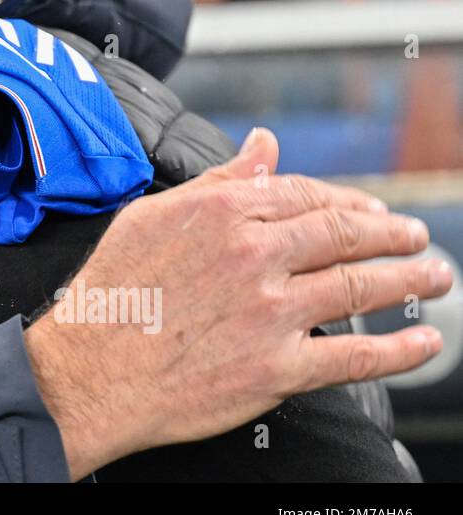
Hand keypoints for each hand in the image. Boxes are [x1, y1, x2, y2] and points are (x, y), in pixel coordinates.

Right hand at [25, 128, 451, 479]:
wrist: (86, 369)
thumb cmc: (110, 292)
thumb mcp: (153, 215)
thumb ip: (218, 180)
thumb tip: (262, 146)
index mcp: (223, 211)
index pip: (306, 195)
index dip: (347, 200)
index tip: (369, 208)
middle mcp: (253, 254)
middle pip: (345, 234)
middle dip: (392, 233)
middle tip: (416, 238)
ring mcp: (269, 311)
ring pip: (360, 286)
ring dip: (408, 279)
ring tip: (434, 276)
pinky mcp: (275, 367)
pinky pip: (354, 356)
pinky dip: (399, 352)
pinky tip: (422, 345)